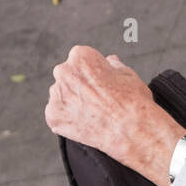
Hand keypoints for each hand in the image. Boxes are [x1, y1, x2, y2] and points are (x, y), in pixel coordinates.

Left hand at [45, 46, 185, 185]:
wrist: (131, 129)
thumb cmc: (133, 100)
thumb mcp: (128, 74)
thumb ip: (113, 65)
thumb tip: (110, 61)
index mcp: (81, 56)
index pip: (81, 59)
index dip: (94, 71)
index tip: (102, 82)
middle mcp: (63, 71)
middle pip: (68, 76)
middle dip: (79, 85)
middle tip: (97, 99)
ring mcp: (56, 95)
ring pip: (61, 96)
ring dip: (72, 102)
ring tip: (94, 113)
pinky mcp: (52, 116)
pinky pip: (57, 115)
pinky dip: (68, 119)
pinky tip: (86, 123)